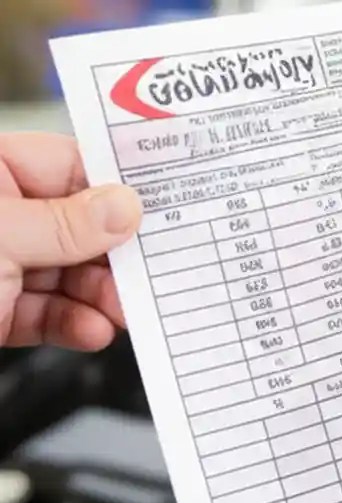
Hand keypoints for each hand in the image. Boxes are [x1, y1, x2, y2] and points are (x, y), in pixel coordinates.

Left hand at [0, 132, 141, 350]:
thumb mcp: (0, 237)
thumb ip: (67, 223)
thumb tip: (124, 206)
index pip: (70, 168)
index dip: (118, 192)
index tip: (162, 214)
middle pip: (75, 227)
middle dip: (113, 257)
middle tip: (147, 277)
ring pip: (64, 275)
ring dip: (99, 298)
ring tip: (122, 313)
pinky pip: (42, 313)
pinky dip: (71, 325)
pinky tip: (90, 331)